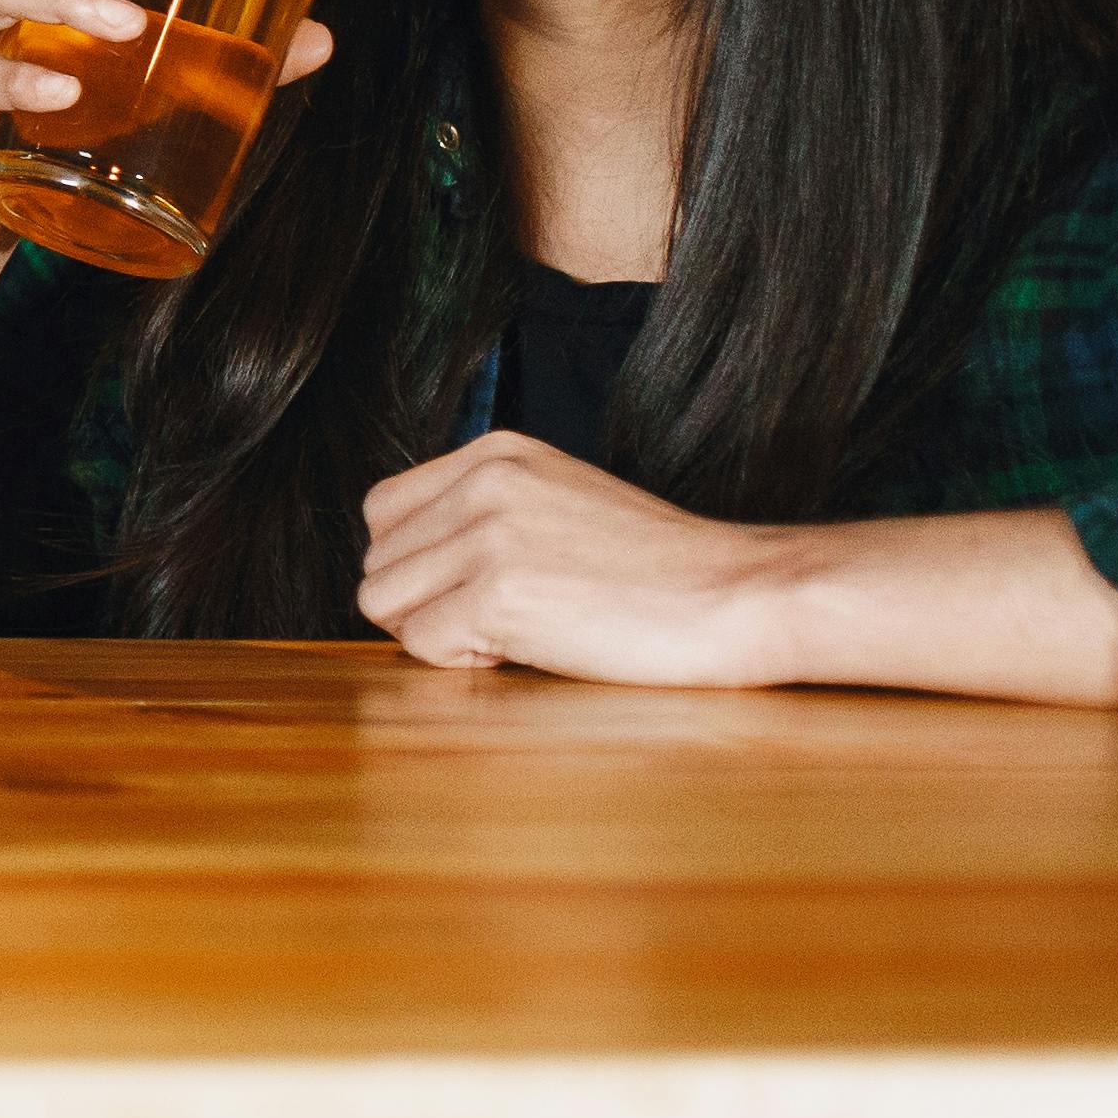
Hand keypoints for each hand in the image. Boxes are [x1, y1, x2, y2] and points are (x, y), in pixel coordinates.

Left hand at [355, 429, 805, 683]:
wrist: (739, 596)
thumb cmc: (662, 568)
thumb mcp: (563, 501)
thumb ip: (487, 512)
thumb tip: (416, 564)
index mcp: (493, 454)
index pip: (384, 510)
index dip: (418, 563)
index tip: (472, 590)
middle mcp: (481, 483)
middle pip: (378, 559)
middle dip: (421, 603)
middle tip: (497, 623)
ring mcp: (487, 537)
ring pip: (383, 602)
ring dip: (436, 633)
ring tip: (513, 635)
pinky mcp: (497, 595)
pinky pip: (421, 644)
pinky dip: (461, 663)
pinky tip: (528, 652)